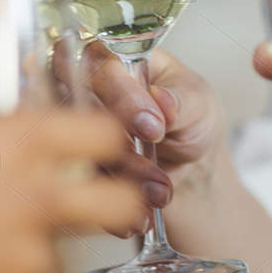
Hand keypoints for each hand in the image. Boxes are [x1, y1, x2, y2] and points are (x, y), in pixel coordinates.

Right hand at [0, 108, 146, 272]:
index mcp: (14, 140)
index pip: (105, 133)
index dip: (111, 144)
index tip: (107, 155)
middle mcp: (36, 199)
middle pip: (121, 205)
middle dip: (120, 211)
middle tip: (100, 217)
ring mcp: (26, 264)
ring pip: (46, 269)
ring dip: (16, 268)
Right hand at [82, 42, 227, 209]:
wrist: (192, 177)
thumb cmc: (192, 124)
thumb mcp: (199, 104)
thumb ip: (180, 100)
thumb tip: (162, 100)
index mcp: (113, 59)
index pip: (96, 62)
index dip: (120, 94)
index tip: (154, 125)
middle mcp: (82, 91)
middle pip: (73, 105)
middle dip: (117, 140)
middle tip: (153, 161)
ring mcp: (72, 132)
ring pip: (76, 152)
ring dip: (123, 176)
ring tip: (161, 190)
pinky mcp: (72, 171)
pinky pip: (77, 189)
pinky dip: (112, 206)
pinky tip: (140, 213)